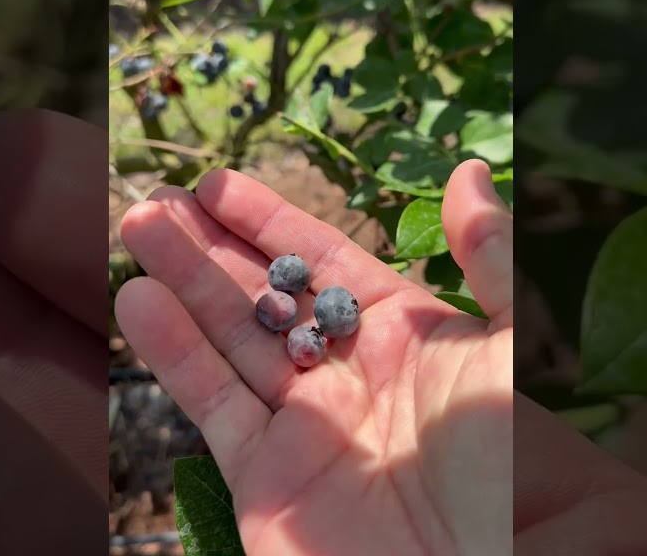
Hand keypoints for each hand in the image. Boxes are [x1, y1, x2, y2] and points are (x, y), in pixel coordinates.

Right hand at [114, 159, 512, 554]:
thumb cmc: (508, 468)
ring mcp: (300, 426)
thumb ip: (486, 258)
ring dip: (182, 282)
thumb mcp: (510, 348)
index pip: (321, 261)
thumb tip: (465, 169)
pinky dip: (174, 354)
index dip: (268, 221)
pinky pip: (212, 404)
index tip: (217, 183)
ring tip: (136, 225)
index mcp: (400, 336)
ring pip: (229, 339)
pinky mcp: (265, 477)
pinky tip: (139, 302)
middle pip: (263, 294)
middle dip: (210, 245)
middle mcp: (343, 374)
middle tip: (158, 197)